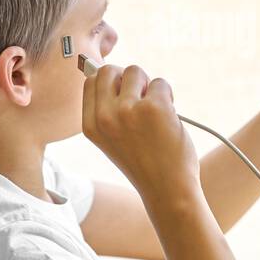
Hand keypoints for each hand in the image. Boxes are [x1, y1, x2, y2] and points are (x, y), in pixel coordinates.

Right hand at [82, 63, 199, 205]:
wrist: (167, 189)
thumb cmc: (144, 163)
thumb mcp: (111, 139)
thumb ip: (106, 110)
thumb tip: (109, 70)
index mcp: (91, 125)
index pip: (91, 82)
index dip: (110, 82)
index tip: (124, 94)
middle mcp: (105, 116)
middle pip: (109, 70)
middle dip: (127, 78)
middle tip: (140, 99)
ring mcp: (128, 110)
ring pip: (136, 72)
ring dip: (149, 86)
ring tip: (156, 111)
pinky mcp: (154, 107)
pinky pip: (160, 83)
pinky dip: (168, 95)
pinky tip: (169, 117)